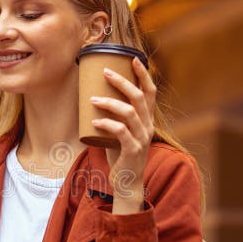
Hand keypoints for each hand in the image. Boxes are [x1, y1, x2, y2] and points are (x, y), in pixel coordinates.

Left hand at [90, 57, 155, 213]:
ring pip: (129, 112)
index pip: (150, 91)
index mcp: (147, 119)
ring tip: (92, 99)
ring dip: (109, 102)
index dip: (144, 74)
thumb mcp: (120, 133)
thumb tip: (92, 98)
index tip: (133, 58)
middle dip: (122, 81)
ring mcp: (141, 138)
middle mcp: (148, 126)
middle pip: (139, 97)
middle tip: (104, 72)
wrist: (127, 183)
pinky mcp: (132, 150)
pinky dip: (106, 124)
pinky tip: (94, 121)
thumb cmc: (121, 155)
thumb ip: (113, 118)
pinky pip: (120, 132)